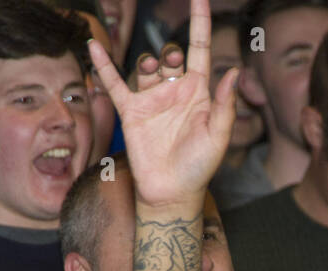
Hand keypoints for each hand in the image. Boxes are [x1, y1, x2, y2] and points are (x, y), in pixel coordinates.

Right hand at [87, 0, 236, 209]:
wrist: (172, 192)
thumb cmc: (200, 167)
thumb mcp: (218, 136)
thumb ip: (225, 105)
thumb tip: (233, 71)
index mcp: (199, 93)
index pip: (200, 50)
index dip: (200, 23)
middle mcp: (175, 91)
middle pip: (171, 57)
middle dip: (172, 54)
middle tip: (173, 65)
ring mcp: (152, 99)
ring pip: (146, 67)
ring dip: (149, 64)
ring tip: (153, 73)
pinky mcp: (131, 111)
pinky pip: (115, 83)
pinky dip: (104, 66)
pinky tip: (93, 48)